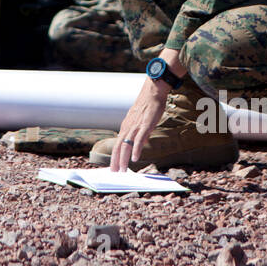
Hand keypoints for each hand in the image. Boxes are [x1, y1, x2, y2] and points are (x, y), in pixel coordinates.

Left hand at [109, 51, 177, 171]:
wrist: (152, 92)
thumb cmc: (148, 106)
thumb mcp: (140, 121)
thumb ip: (139, 133)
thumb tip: (141, 144)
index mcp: (126, 126)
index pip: (117, 144)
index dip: (114, 157)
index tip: (113, 167)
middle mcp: (128, 127)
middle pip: (119, 146)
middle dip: (116, 161)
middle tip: (115, 173)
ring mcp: (136, 126)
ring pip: (126, 145)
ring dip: (123, 159)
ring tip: (123, 170)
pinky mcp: (145, 125)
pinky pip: (139, 140)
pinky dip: (136, 150)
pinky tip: (135, 159)